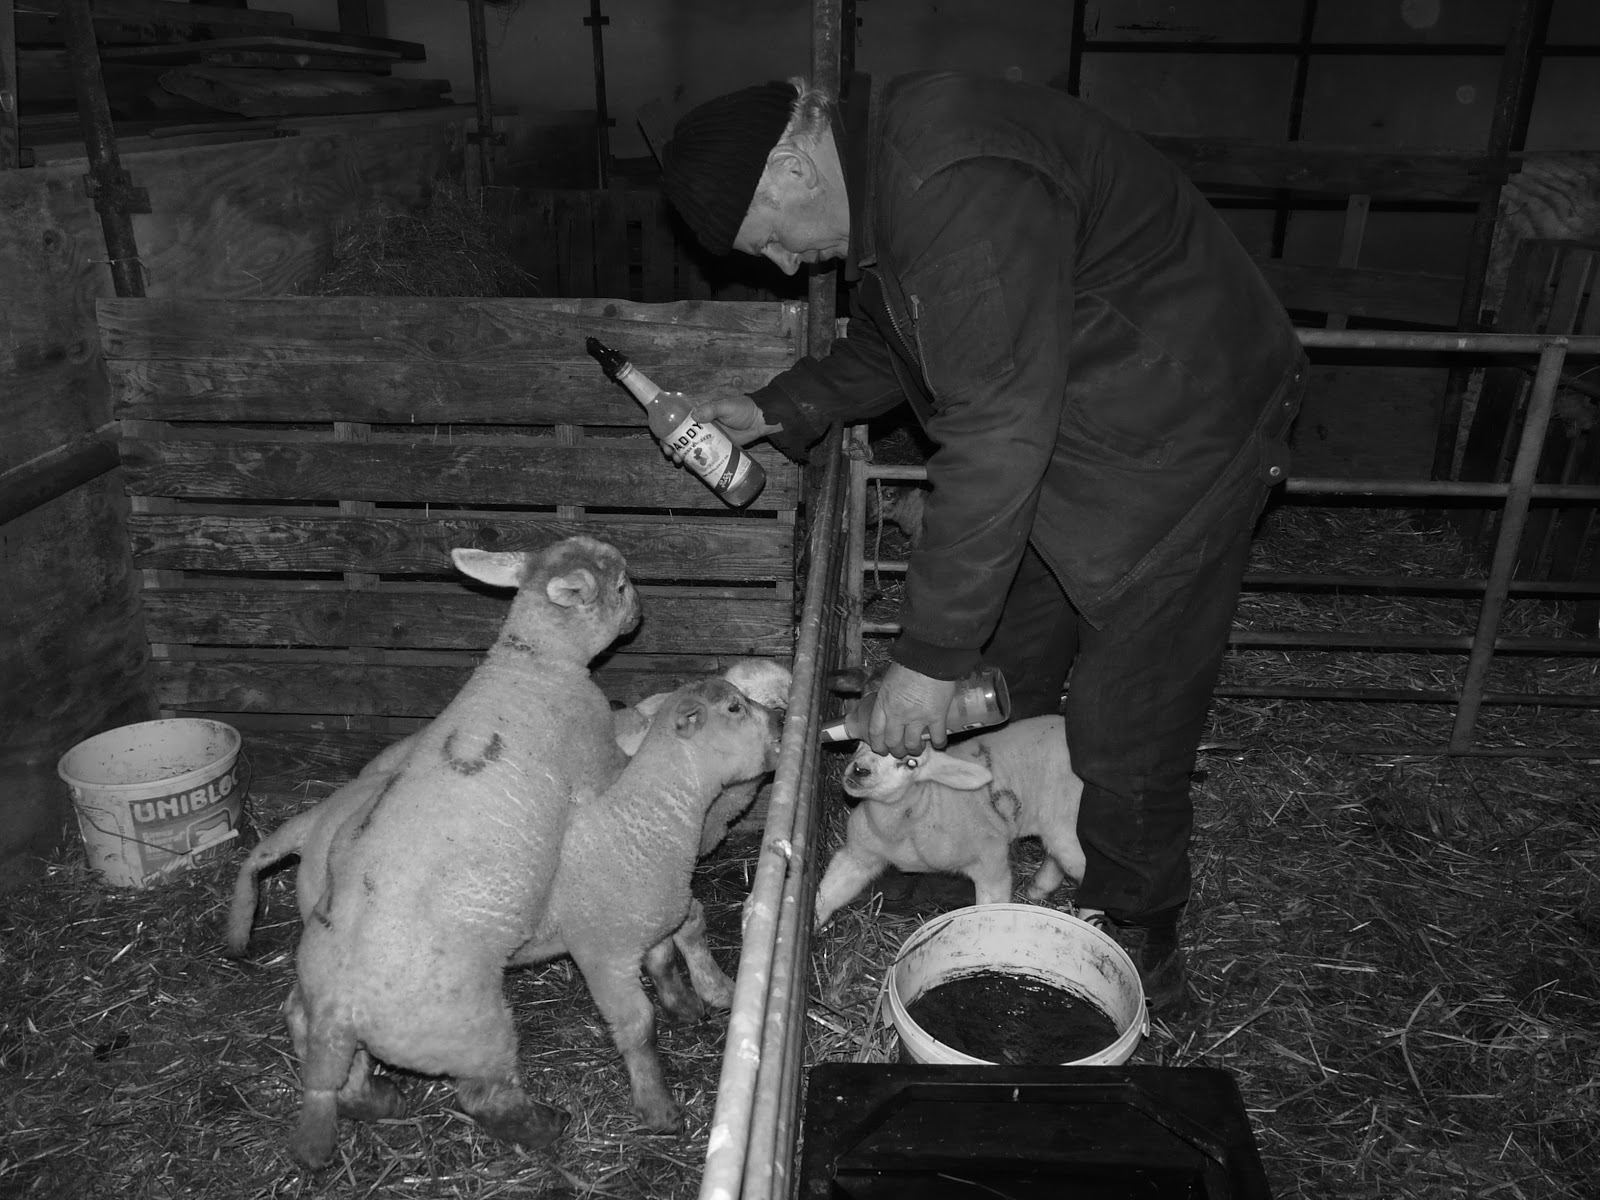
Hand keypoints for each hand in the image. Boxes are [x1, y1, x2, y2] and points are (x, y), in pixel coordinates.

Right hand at [662, 395, 782, 464]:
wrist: (760, 420)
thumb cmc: (742, 408)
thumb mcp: (726, 406)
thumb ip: (712, 409)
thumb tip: (694, 415)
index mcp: (698, 413)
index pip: (677, 420)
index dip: (667, 430)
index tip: (663, 439)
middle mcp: (700, 426)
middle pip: (680, 437)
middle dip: (671, 446)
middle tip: (670, 455)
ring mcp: (708, 439)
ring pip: (690, 448)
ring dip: (681, 456)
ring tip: (679, 462)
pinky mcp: (717, 449)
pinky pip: (703, 457)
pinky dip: (696, 463)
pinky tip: (691, 468)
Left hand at [867, 663, 960, 759]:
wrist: (929, 657)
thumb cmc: (908, 664)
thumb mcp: (889, 681)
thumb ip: (888, 697)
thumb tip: (890, 705)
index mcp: (883, 704)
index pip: (875, 732)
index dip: (878, 744)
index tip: (881, 749)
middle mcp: (898, 715)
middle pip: (893, 742)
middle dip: (896, 750)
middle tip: (900, 751)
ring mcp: (917, 718)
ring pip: (912, 745)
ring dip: (915, 750)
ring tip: (918, 748)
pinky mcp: (937, 717)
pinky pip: (937, 737)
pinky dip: (938, 743)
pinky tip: (938, 743)